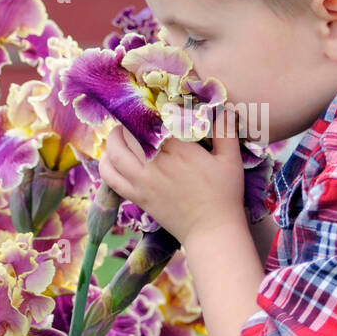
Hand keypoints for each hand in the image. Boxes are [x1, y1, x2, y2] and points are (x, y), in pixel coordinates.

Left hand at [97, 120, 246, 245]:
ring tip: (120, 133)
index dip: (151, 110)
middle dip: (131, 121)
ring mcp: (144, 182)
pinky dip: (105, 165)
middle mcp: (157, 164)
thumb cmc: (224, 195)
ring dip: (114, 139)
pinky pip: (111, 178)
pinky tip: (109, 157)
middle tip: (136, 116)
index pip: (156, 121)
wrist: (211, 230)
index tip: (154, 105)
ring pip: (116, 153)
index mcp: (181, 151)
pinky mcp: (137, 197)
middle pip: (132, 134)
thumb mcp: (230, 161)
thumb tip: (223, 108)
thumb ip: (225, 132)